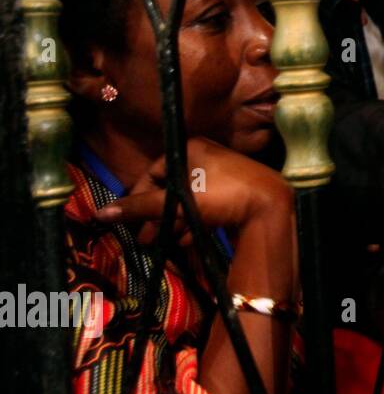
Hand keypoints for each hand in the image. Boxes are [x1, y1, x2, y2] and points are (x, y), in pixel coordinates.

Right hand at [94, 137, 292, 247]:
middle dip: (156, 215)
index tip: (130, 218)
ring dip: (173, 223)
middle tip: (144, 239)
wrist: (272, 206)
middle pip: (171, 188)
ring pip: (189, 201)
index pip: (154, 172)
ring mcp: (223, 176)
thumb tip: (101, 214)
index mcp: (192, 149)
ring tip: (161, 244)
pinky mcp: (236, 194)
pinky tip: (186, 242)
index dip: (139, 196)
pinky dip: (194, 223)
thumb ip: (140, 207)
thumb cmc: (224, 196)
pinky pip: (207, 208)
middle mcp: (207, 158)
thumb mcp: (179, 202)